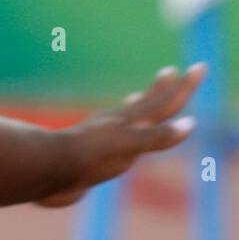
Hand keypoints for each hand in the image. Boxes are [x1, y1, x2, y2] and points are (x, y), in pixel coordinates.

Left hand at [34, 62, 206, 207]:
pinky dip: (119, 134)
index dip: (181, 88)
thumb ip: (157, 136)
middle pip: (145, 106)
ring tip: (141, 97)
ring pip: (126, 121)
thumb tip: (191, 124)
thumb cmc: (85, 157)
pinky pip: (112, 141)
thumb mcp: (126, 146)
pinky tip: (112, 135)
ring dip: (139, 109)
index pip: (162, 103)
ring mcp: (102, 140)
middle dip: (163, 91)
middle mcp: (116, 127)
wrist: (43, 171)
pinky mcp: (89, 158)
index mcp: (127, 123)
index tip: (194, 68)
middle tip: (173, 72)